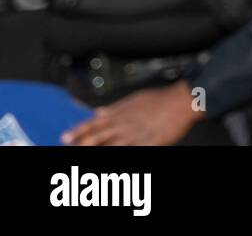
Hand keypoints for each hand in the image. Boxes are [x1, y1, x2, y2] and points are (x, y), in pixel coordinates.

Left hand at [62, 82, 199, 145]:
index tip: (66, 136)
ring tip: (86, 155)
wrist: (181, 101)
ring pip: (112, 146)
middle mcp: (125, 124)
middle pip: (99, 136)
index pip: (95, 123)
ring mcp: (136, 135)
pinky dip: (123, 155)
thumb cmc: (159, 99)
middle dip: (83, 143)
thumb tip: (99, 112)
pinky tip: (116, 158)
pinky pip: (133, 151)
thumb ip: (115, 107)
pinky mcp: (149, 143)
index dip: (79, 130)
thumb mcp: (134, 98)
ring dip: (99, 151)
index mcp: (121, 113)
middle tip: (71, 148)